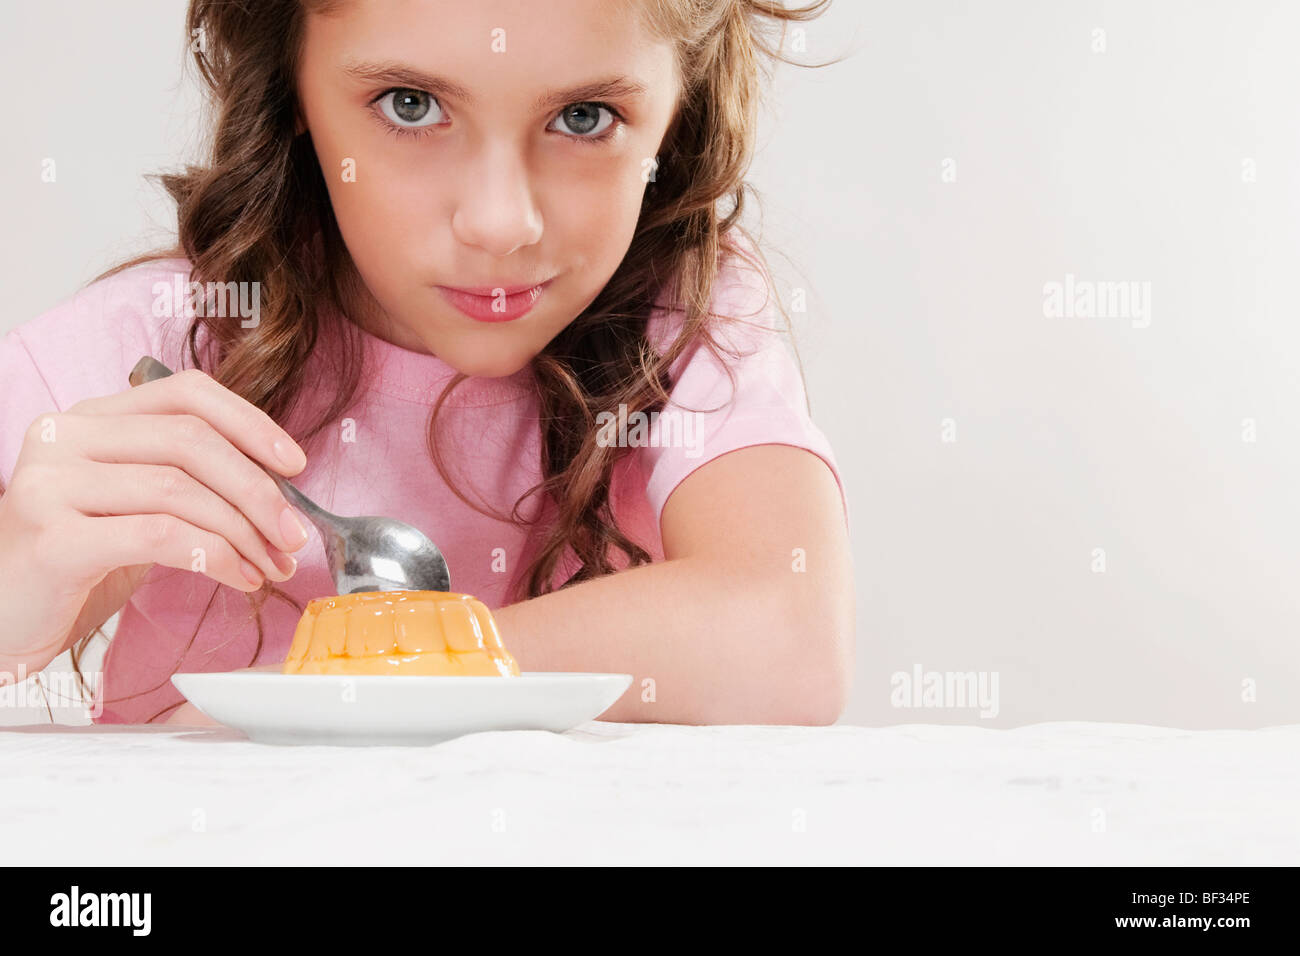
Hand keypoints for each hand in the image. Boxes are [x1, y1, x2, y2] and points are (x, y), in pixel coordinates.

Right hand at [0, 368, 310, 673]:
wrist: (1, 620)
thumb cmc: (76, 563)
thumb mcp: (132, 505)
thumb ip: (186, 480)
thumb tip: (277, 488)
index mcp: (89, 418)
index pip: (186, 393)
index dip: (251, 422)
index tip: (295, 464)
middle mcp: (64, 437)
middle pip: (191, 442)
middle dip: (258, 490)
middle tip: (293, 535)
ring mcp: (51, 484)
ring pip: (180, 490)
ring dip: (243, 532)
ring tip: (270, 565)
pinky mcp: (52, 538)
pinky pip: (159, 535)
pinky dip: (214, 557)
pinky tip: (238, 577)